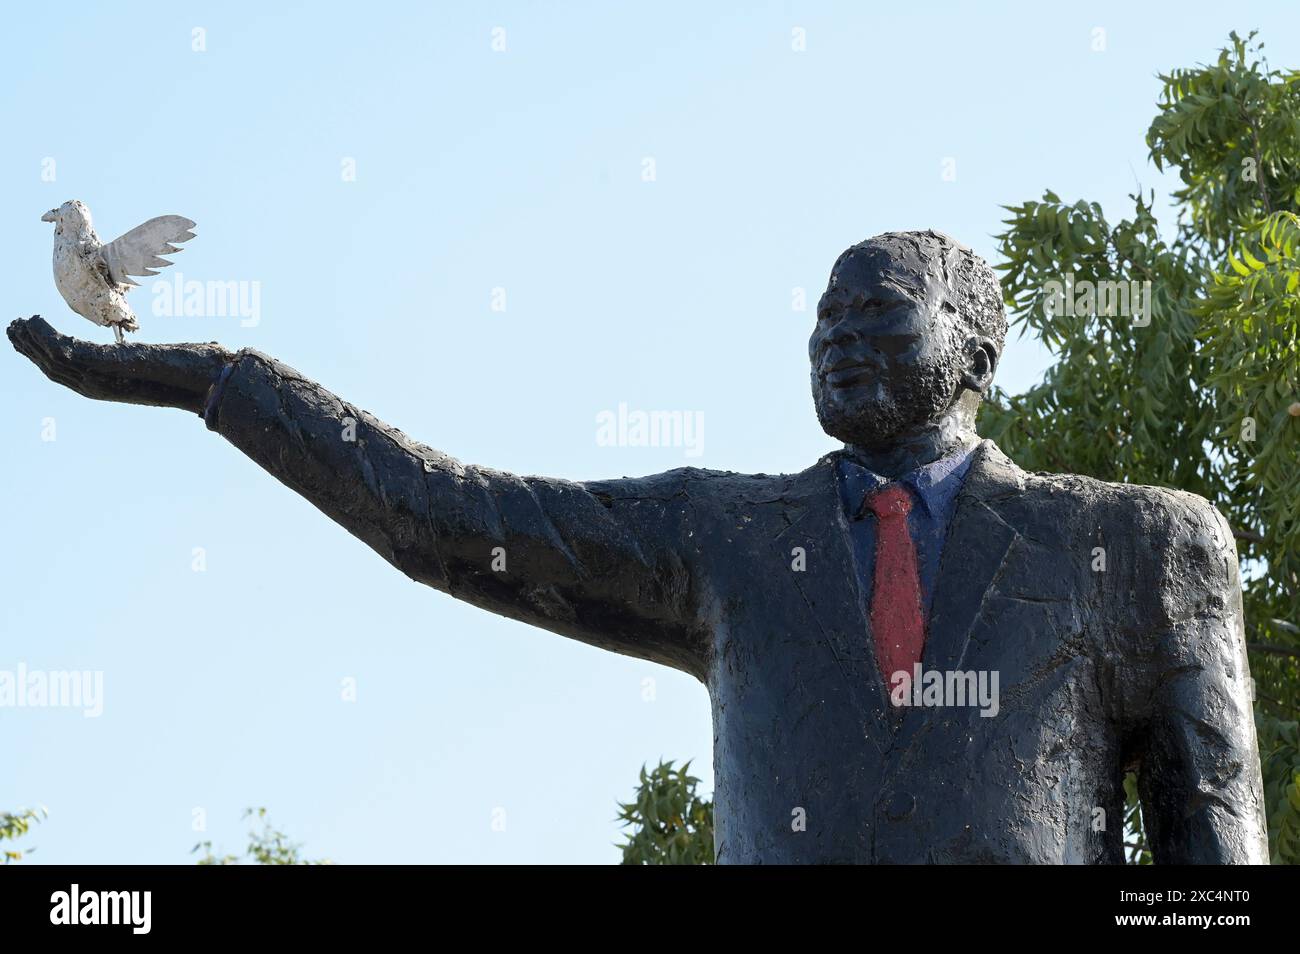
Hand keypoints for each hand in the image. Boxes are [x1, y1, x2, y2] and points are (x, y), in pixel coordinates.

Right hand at [7, 316, 232, 414]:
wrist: (215, 378)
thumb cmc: (196, 368)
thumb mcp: (162, 362)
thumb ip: (145, 359)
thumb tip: (148, 354)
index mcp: (113, 384)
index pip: (68, 372)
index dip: (44, 355)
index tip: (28, 336)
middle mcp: (104, 386)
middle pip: (55, 368)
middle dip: (31, 348)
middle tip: (12, 327)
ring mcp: (106, 378)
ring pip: (56, 360)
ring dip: (33, 341)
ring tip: (18, 323)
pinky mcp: (111, 366)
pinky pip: (70, 352)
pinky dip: (48, 337)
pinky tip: (36, 322)